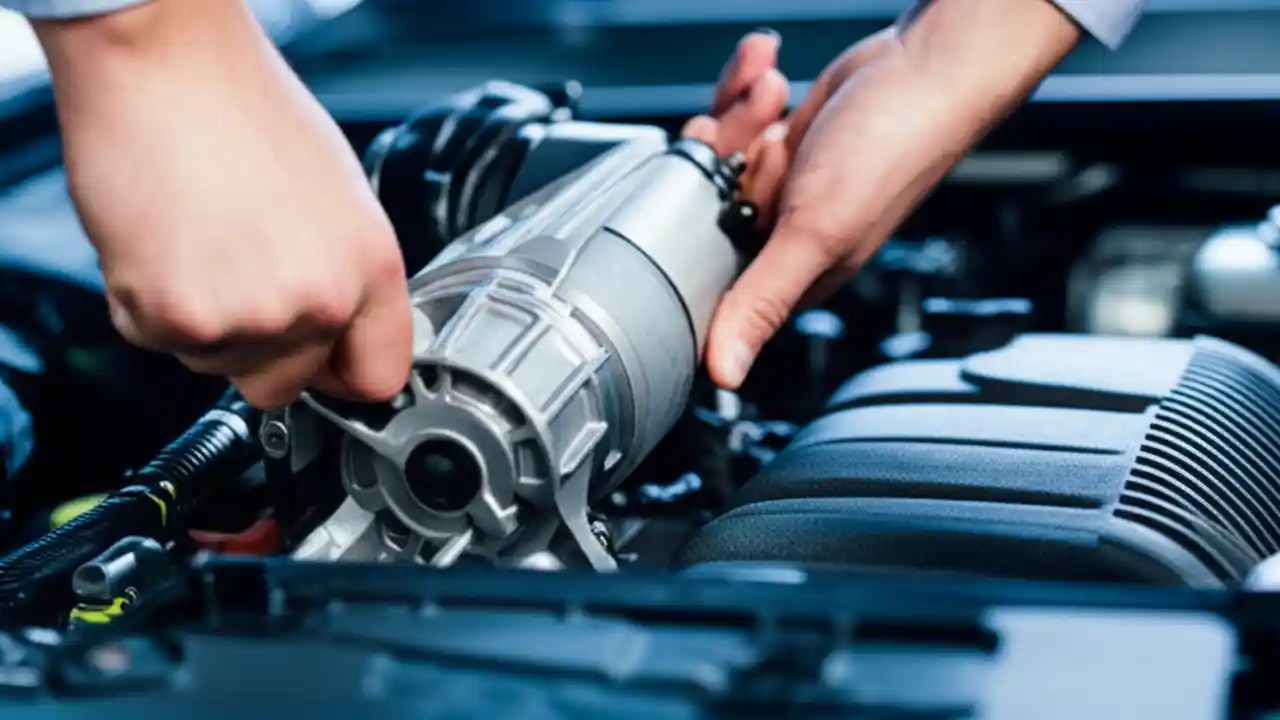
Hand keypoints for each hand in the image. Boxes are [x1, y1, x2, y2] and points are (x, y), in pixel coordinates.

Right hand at [34, 0, 411, 408]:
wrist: (161, 62)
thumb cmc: (241, 109)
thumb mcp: (336, 197)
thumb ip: (342, 273)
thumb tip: (335, 325)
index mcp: (372, 267)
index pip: (377, 377)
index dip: (340, 375)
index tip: (321, 367)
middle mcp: (320, 300)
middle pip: (286, 386)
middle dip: (259, 349)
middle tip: (235, 273)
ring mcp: (249, 316)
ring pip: (216, 365)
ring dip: (202, 320)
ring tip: (198, 239)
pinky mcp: (177, 317)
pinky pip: (157, 340)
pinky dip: (147, 303)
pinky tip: (160, 242)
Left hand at [685, 0, 1080, 388]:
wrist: (927, 64)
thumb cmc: (894, 148)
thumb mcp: (815, 232)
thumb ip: (763, 300)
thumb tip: (723, 374)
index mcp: (792, 273)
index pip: (712, 272)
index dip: (702, 225)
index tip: (721, 188)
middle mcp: (785, 233)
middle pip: (707, 203)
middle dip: (731, 157)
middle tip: (772, 140)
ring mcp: (785, 183)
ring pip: (719, 156)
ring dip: (744, 116)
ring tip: (778, 97)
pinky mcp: (788, 140)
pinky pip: (740, 121)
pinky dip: (748, 91)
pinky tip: (771, 75)